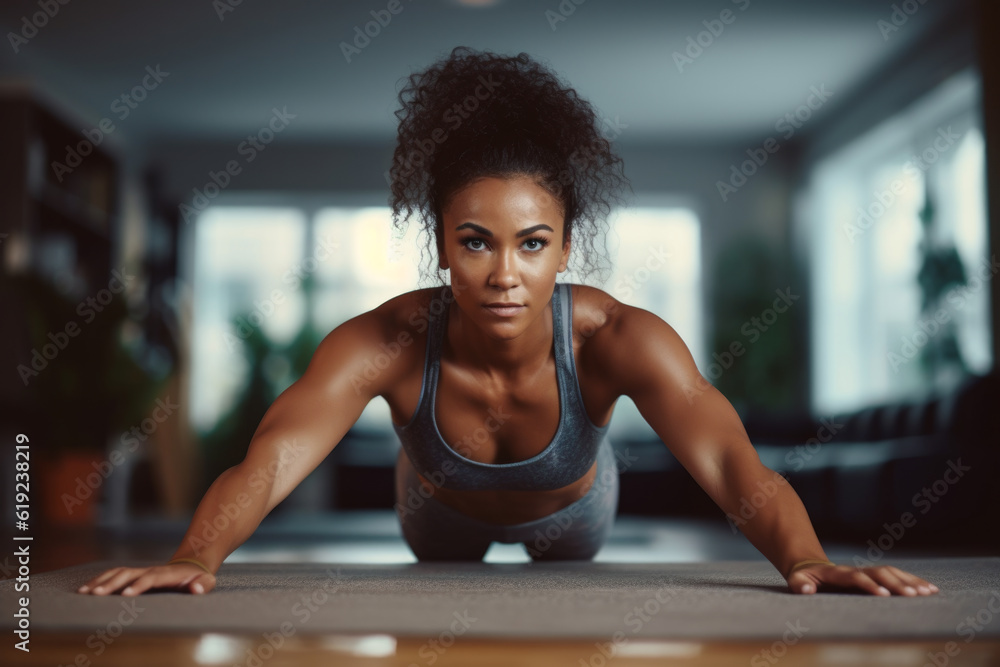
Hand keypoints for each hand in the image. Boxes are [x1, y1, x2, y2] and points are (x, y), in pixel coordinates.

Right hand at [76, 563, 215, 595]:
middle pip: (129, 574)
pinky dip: (100, 580)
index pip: (151, 578)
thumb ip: (203, 585)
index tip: (126, 595)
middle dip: (111, 584)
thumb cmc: (199, 578)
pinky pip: (114, 575)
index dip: (139, 585)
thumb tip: (196, 588)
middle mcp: (151, 570)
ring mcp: (141, 570)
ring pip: (118, 572)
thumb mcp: (207, 581)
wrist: (192, 564)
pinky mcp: (134, 574)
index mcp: (167, 574)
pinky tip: (86, 589)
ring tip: (83, 593)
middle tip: (95, 595)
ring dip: (101, 581)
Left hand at [787, 563, 939, 595]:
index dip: (868, 584)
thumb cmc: (804, 578)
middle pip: (879, 572)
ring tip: (929, 593)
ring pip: (891, 572)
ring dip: (910, 581)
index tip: (883, 595)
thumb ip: (800, 585)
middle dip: (896, 584)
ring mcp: (866, 570)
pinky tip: (930, 590)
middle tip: (913, 597)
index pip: (856, 577)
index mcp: (838, 573)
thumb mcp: (797, 580)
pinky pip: (897, 575)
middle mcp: (856, 569)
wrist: (811, 566)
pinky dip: (913, 581)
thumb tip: (807, 590)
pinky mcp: (875, 575)